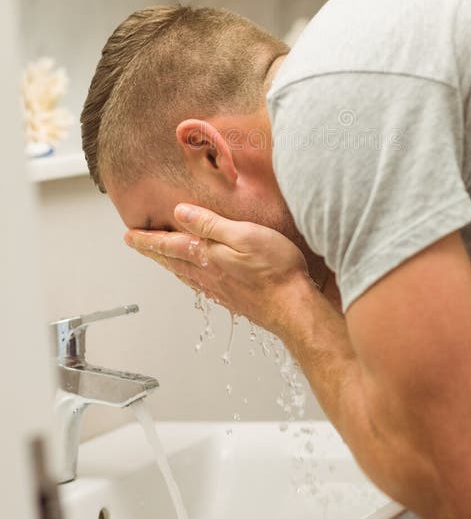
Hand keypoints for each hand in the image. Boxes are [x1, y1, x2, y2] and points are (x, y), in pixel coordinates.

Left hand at [124, 203, 316, 332]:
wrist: (292, 306)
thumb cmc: (274, 268)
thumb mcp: (243, 234)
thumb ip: (210, 224)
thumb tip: (180, 212)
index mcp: (206, 256)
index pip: (169, 244)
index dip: (148, 239)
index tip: (130, 236)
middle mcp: (207, 275)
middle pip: (172, 260)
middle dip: (153, 250)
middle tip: (136, 244)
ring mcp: (218, 289)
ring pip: (184, 273)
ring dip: (168, 263)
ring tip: (159, 256)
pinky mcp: (232, 297)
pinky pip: (199, 283)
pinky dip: (187, 275)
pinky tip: (194, 276)